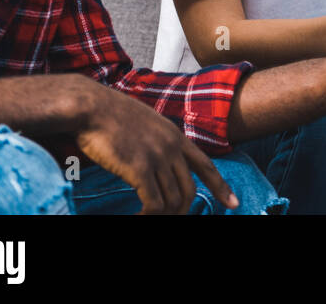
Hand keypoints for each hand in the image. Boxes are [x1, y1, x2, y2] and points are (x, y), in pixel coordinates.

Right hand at [74, 82, 235, 214]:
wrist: (92, 106)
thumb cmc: (110, 115)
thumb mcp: (146, 123)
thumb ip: (159, 140)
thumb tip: (160, 160)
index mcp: (175, 136)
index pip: (206, 165)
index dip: (221, 187)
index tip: (234, 203)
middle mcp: (172, 147)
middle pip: (189, 190)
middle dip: (183, 211)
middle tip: (172, 220)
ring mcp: (158, 157)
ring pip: (172, 201)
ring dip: (162, 216)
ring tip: (146, 219)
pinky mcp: (140, 168)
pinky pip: (153, 204)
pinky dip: (147, 217)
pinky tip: (137, 218)